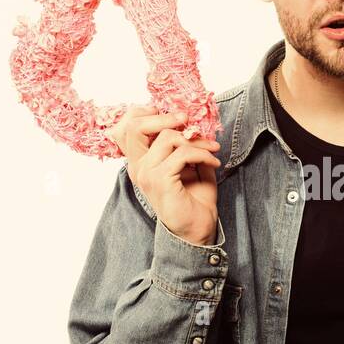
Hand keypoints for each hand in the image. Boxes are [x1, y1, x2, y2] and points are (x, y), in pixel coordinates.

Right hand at [106, 105, 221, 245]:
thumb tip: (192, 124)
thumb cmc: (193, 200)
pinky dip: (203, 154)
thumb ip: (185, 145)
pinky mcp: (160, 180)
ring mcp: (146, 173)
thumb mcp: (190, 166)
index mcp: (140, 162)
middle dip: (169, 119)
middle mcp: (137, 167)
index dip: (150, 114)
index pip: (130, 127)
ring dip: (197, 141)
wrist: (197, 229)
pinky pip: (183, 154)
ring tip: (212, 150)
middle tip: (194, 125)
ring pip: (168, 138)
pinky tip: (214, 162)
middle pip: (137, 126)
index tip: (179, 117)